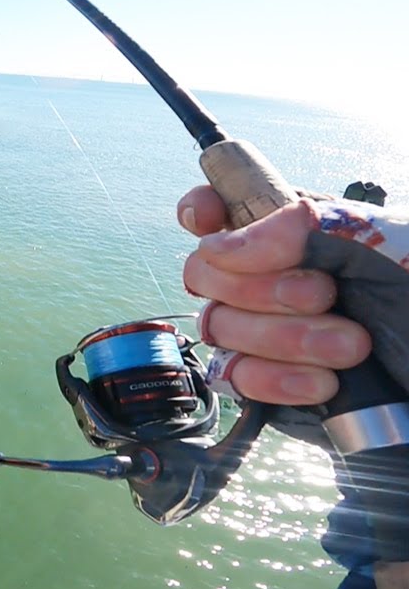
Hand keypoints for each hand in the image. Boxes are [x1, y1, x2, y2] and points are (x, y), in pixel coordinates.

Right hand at [176, 186, 408, 405]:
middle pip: (206, 271)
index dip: (203, 207)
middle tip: (327, 295)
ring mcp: (262, 331)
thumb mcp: (386, 244)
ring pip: (219, 326)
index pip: (220, 204)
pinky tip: (323, 383)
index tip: (212, 219)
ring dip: (284, 338)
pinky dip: (276, 379)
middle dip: (261, 286)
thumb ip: (303, 229)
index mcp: (295, 231)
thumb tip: (220, 243)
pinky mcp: (265, 383)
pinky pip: (233, 377)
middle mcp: (268, 277)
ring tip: (352, 347)